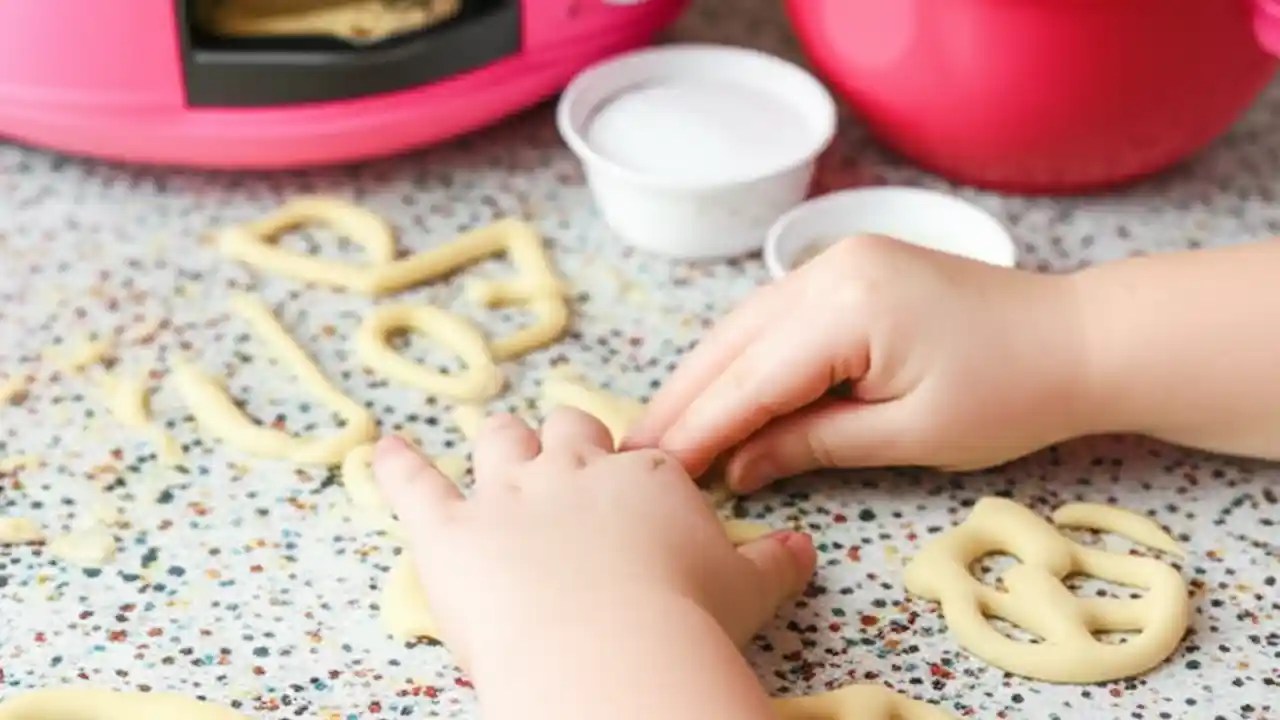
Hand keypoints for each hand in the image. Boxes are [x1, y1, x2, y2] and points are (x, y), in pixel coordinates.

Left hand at [373, 409, 816, 671]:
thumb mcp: (749, 589)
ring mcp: (506, 493)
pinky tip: (380, 449)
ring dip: (500, 440)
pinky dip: (394, 466)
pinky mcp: (448, 529)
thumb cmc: (687, 617)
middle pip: (566, 430)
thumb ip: (775, 561)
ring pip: (499, 439)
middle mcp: (573, 470)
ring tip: (497, 439)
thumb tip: (804, 548)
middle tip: (565, 455)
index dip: (627, 467)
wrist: (611, 649)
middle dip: (565, 440)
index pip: (635, 454)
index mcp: (644, 477)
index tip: (626, 483)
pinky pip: (412, 484)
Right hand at [624, 235, 1089, 491]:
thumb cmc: (1010, 395)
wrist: (1079, 338)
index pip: (749, 379)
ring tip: (659, 430)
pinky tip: (715, 391)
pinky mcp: (849, 268)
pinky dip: (740, 358)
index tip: (650, 472)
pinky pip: (773, 317)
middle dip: (681, 401)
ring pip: (743, 326)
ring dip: (701, 378)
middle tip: (628, 455)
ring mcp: (838, 259)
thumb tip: (737, 469)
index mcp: (848, 306)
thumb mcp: (907, 435)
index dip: (697, 430)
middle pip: (730, 344)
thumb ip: (812, 444)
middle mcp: (830, 268)